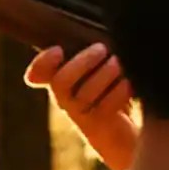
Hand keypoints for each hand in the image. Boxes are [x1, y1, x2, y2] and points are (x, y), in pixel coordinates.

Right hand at [24, 43, 136, 169]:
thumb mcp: (103, 67)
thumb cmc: (114, 86)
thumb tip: (93, 41)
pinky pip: (103, 110)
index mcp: (61, 80)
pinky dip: (117, 93)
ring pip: (83, 96)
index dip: (42, 63)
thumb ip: (94, 54)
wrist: (127, 127)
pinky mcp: (97, 128)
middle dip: (82, 62)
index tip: (57, 50)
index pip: (39, 72)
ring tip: (118, 62)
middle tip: (102, 49)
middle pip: (60, 82)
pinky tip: (129, 83)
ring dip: (103, 75)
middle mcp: (64, 100)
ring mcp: (79, 116)